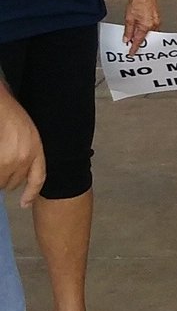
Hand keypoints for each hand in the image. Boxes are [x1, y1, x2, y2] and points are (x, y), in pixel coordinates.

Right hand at [0, 90, 44, 206]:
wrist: (1, 106)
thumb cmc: (11, 116)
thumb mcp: (27, 134)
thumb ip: (25, 153)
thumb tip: (13, 174)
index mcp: (36, 149)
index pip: (38, 177)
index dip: (31, 193)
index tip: (24, 204)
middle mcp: (24, 158)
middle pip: (12, 183)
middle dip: (4, 178)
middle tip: (2, 161)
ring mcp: (8, 161)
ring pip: (0, 182)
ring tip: (1, 154)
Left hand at [123, 0, 159, 51]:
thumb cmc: (139, 0)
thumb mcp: (129, 17)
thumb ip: (128, 30)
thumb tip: (127, 38)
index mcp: (146, 26)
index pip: (139, 41)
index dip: (134, 48)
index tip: (131, 53)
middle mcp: (154, 24)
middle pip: (145, 37)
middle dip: (138, 41)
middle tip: (130, 44)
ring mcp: (157, 20)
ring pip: (148, 32)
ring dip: (141, 34)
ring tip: (133, 33)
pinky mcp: (157, 16)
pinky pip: (151, 26)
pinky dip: (144, 28)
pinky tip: (139, 26)